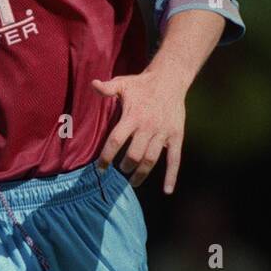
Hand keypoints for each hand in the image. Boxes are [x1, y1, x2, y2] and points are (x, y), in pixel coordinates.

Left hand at [92, 64, 185, 193]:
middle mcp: (148, 126)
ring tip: (133, 182)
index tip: (100, 169)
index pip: (116, 141)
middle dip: (125, 166)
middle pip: (134, 154)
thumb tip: (93, 85)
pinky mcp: (176, 136)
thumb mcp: (123, 83)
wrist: (170, 79)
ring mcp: (163, 133)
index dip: (106, 158)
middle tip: (121, 170)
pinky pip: (175, 159)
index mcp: (133, 116)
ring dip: (141, 174)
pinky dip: (171, 176)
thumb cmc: (142, 84)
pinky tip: (167, 191)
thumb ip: (107, 88)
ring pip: (151, 160)